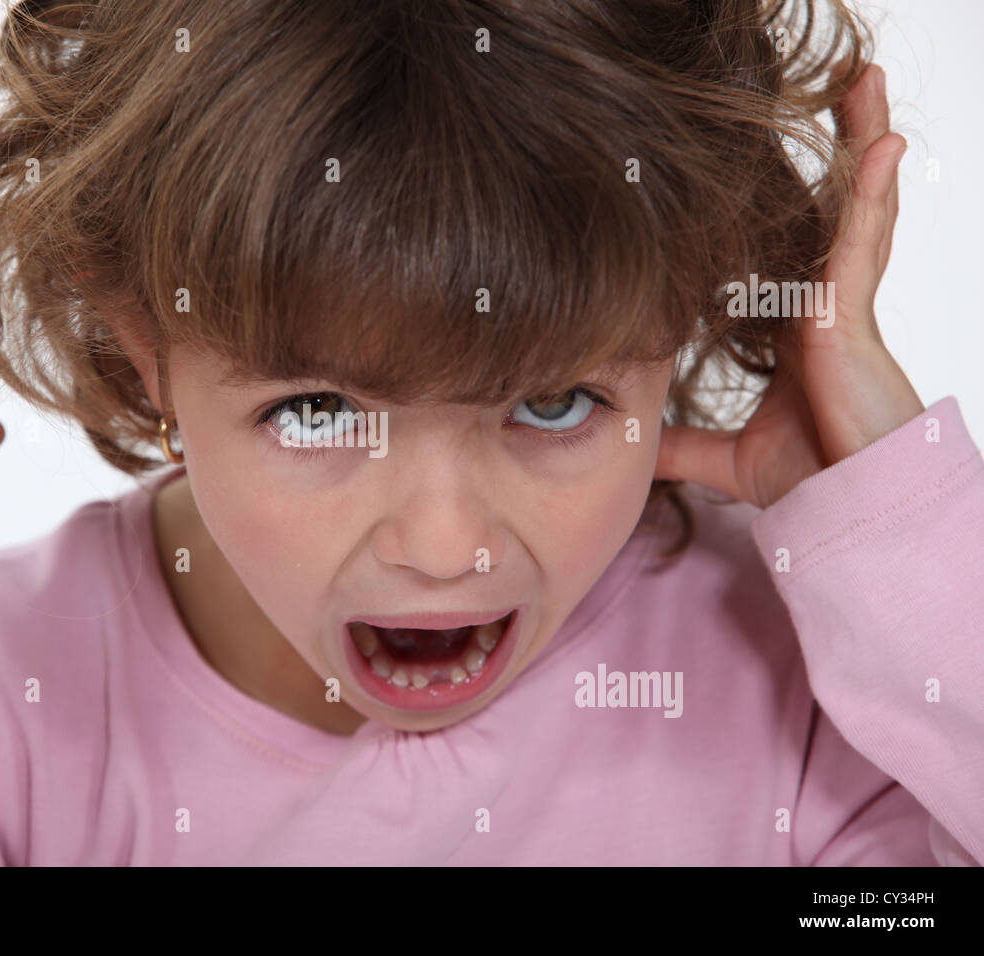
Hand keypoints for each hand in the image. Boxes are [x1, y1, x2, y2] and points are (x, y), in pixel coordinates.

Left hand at [655, 64, 923, 508]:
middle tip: (840, 91)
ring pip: (855, 208)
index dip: (790, 209)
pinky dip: (871, 192)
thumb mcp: (729, 457)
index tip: (771, 170)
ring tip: (864, 83)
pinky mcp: (851, 317)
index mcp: (797, 329)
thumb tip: (637, 444)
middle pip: (832, 213)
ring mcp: (842, 306)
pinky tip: (881, 144)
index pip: (794, 250)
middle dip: (838, 154)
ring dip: (860, 143)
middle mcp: (824, 306)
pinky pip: (862, 241)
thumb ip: (683, 446)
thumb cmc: (810, 480)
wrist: (848, 509)